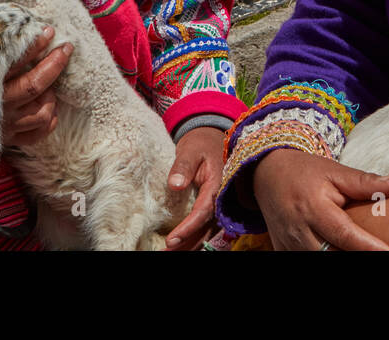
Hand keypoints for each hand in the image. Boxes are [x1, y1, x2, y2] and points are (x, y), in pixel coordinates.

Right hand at [0, 26, 72, 147]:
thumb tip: (0, 28)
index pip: (16, 62)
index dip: (36, 45)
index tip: (48, 32)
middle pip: (35, 85)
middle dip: (54, 65)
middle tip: (64, 49)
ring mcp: (5, 124)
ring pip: (41, 113)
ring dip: (51, 96)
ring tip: (50, 84)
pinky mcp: (8, 139)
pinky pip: (37, 135)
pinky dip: (48, 121)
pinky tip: (49, 107)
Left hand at [163, 126, 225, 249]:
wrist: (211, 136)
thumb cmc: (200, 143)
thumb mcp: (190, 150)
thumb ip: (182, 167)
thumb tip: (174, 185)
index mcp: (218, 184)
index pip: (203, 212)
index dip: (188, 228)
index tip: (171, 240)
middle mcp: (222, 197)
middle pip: (207, 227)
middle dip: (188, 243)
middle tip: (167, 252)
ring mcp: (220, 202)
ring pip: (209, 230)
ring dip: (192, 244)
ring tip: (170, 253)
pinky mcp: (215, 204)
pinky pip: (208, 225)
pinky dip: (196, 237)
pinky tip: (183, 245)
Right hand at [251, 148, 388, 249]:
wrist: (267, 175)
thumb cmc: (305, 172)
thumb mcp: (333, 171)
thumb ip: (362, 182)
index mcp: (313, 208)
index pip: (345, 234)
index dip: (368, 247)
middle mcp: (300, 230)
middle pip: (332, 255)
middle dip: (358, 255)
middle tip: (384, 251)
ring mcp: (289, 245)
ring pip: (319, 260)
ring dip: (342, 255)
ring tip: (366, 249)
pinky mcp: (283, 252)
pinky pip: (307, 259)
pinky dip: (326, 255)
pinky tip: (340, 249)